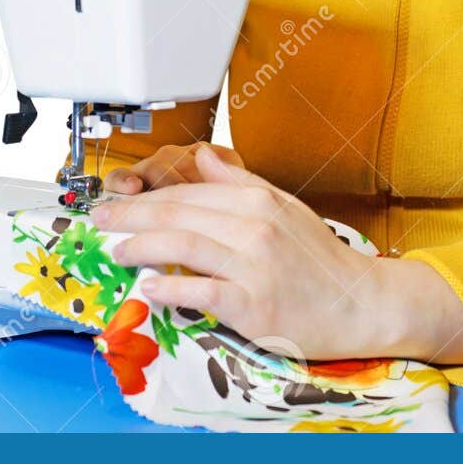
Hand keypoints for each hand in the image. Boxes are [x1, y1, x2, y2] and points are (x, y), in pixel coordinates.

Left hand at [90, 143, 403, 360]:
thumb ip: (241, 182)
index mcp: (257, 200)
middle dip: (129, 215)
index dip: (146, 195)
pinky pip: (201, 291)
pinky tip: (148, 287)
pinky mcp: (254, 305)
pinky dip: (169, 288)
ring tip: (115, 250)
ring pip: (182, 246)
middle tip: (100, 220)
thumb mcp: (285, 206)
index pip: (188, 191)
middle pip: (177, 213)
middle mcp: (254, 227)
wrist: (362, 304)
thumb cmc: (320, 260)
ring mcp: (253, 266)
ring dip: (140, 246)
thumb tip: (205, 158)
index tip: (118, 201)